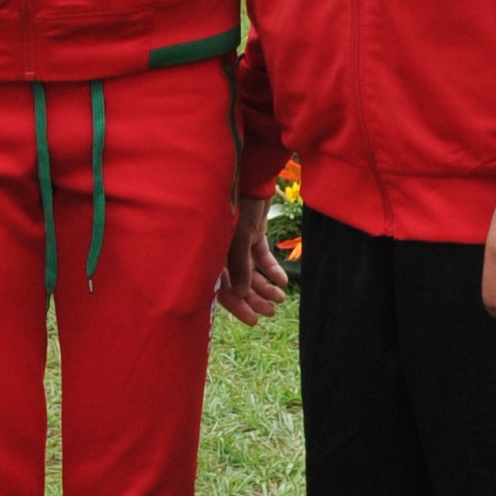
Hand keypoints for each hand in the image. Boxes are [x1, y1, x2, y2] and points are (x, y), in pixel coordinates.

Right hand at [217, 195, 289, 324]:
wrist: (252, 176)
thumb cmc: (238, 204)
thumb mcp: (238, 237)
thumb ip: (239, 266)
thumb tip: (241, 294)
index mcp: (213, 253)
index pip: (222, 287)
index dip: (237, 305)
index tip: (253, 320)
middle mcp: (223, 250)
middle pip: (238, 283)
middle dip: (255, 298)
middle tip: (272, 311)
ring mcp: (238, 242)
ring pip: (251, 272)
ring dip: (265, 286)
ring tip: (280, 298)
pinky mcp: (252, 233)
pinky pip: (261, 256)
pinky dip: (271, 268)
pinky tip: (282, 280)